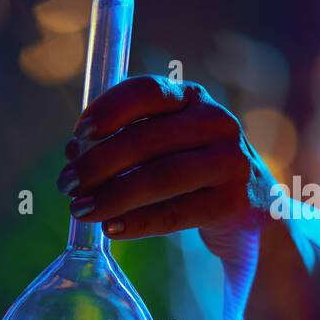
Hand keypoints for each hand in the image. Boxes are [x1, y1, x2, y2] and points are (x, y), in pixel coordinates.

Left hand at [57, 76, 276, 269]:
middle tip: (65, 185)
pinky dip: (139, 222)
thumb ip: (123, 144)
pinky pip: (177, 213)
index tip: (78, 134)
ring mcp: (231, 162)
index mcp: (193, 99)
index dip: (109, 109)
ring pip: (161, 176)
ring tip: (80, 210)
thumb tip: (72, 152)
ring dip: (113, 195)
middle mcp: (217, 123)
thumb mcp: (165, 148)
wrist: (255, 216)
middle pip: (147, 139)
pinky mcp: (235, 202)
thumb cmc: (194, 176)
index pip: (147, 91)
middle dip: (97, 163)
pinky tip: (111, 229)